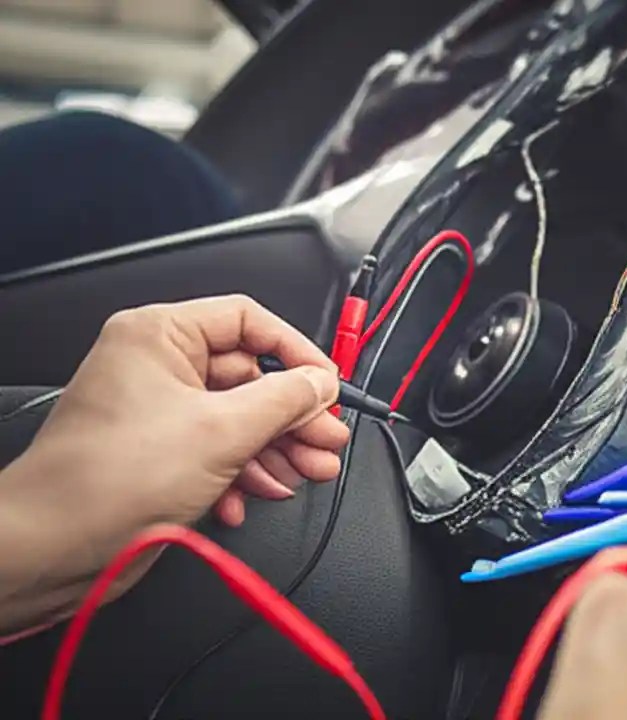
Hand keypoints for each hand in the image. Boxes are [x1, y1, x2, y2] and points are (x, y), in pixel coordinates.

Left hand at [0, 295, 348, 631]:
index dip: (296, 351)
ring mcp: (158, 410)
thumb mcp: (222, 431)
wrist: (55, 548)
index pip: (248, 321)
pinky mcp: (160, 452)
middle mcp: (156, 366)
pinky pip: (219, 449)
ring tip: (308, 473)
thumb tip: (320, 385)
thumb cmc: (109, 481)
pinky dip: (244, 472)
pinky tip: (255, 496)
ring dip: (277, 448)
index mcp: (159, 335)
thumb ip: (284, 400)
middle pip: (250, 375)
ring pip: (240, 417)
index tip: (327, 385)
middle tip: (326, 441)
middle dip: (293, 415)